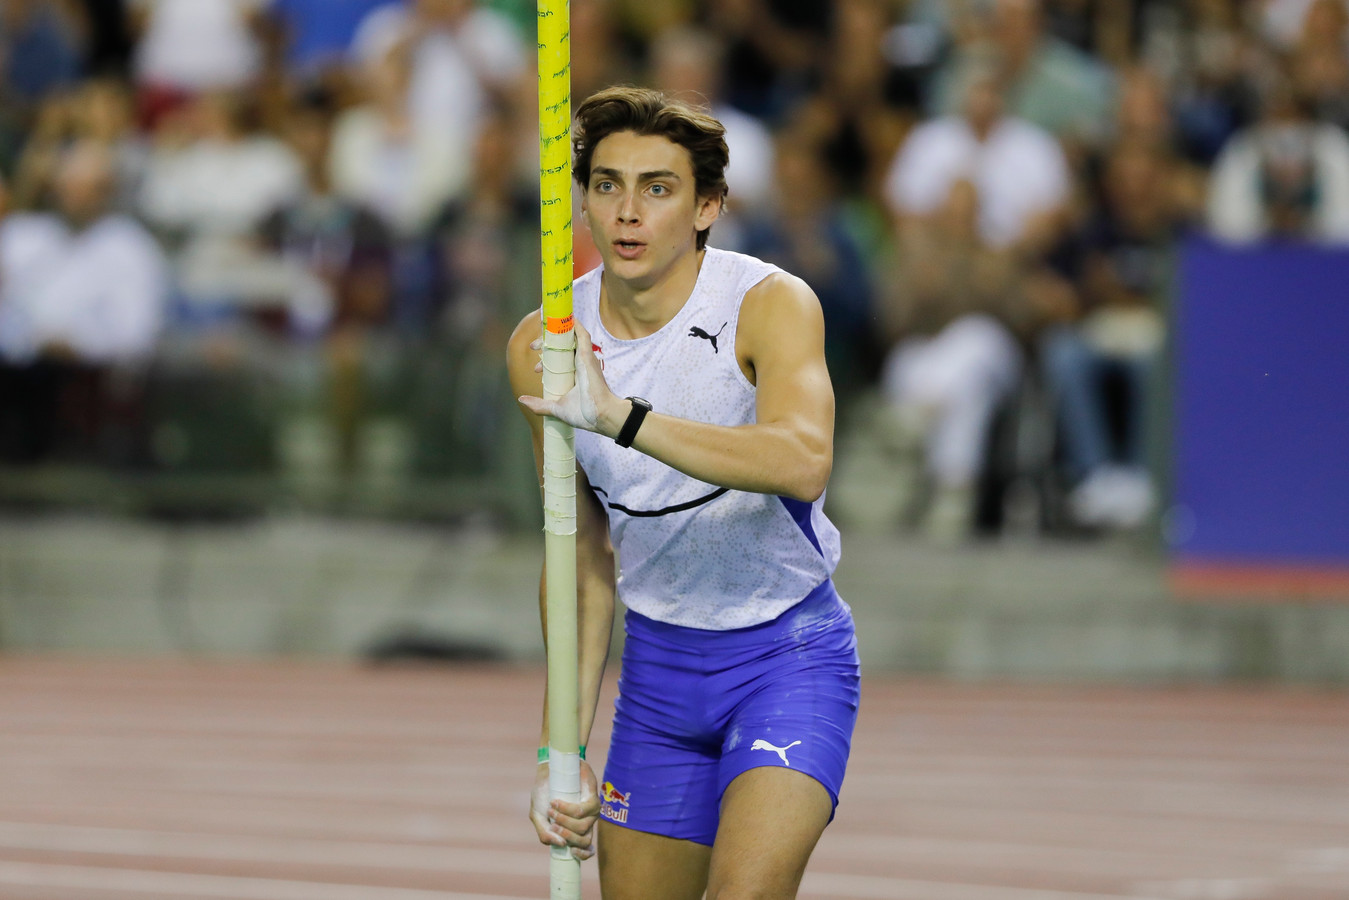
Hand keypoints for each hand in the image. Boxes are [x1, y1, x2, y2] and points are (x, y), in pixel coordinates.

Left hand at [518, 321, 618, 436]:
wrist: (599, 415)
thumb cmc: (584, 413)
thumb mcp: (556, 407)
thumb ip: (540, 405)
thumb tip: (522, 400)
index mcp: (575, 374)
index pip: (561, 357)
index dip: (548, 355)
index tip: (537, 364)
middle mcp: (580, 364)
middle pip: (563, 345)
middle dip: (546, 344)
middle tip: (533, 348)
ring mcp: (584, 358)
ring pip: (570, 337)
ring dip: (555, 332)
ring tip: (538, 341)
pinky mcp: (587, 355)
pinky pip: (582, 334)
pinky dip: (574, 324)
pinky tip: (566, 317)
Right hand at [530, 756, 599, 860]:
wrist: (547, 771)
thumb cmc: (544, 794)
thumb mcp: (538, 816)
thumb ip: (544, 834)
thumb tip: (561, 844)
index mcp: (576, 830)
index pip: (587, 849)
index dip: (583, 854)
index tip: (572, 851)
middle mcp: (587, 821)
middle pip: (584, 840)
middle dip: (566, 835)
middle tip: (552, 824)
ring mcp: (591, 810)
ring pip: (583, 826)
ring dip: (564, 821)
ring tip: (551, 809)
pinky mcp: (592, 795)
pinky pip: (582, 810)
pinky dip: (568, 809)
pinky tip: (556, 803)